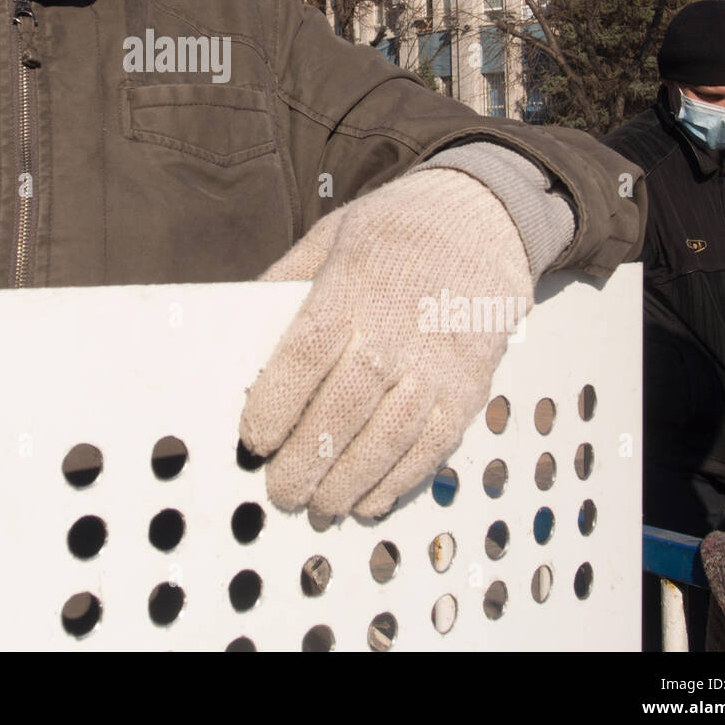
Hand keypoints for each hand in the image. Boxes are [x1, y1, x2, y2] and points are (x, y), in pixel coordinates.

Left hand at [240, 169, 530, 518]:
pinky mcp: (470, 386)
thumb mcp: (332, 234)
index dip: (276, 404)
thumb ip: (285, 280)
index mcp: (353, 287)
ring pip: (388, 438)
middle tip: (279, 491)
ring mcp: (438, 362)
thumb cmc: (397, 227)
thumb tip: (239, 325)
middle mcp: (397, 329)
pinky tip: (369, 500)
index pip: (305, 354)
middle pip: (344, 409)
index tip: (252, 438)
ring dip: (349, 482)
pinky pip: (433, 446)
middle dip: (305, 461)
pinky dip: (399, 481)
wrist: (485, 218)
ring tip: (317, 506)